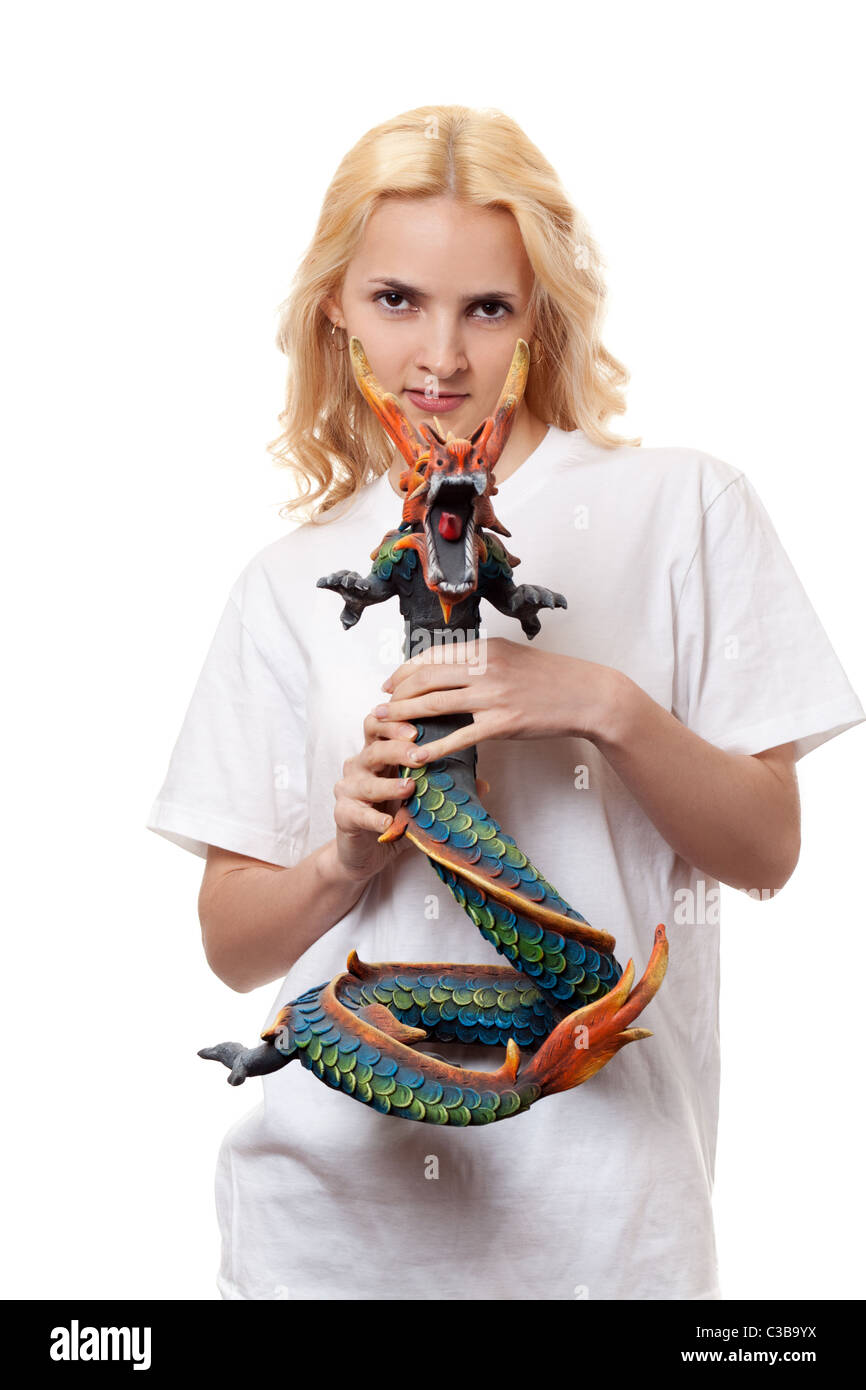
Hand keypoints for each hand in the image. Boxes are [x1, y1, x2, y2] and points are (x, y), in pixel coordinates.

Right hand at [332, 709, 490, 882]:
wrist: (364, 854)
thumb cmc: (393, 817)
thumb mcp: (421, 802)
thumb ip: (444, 790)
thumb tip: (484, 784)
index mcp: (377, 754)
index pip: (379, 726)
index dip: (396, 722)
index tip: (420, 727)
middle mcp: (359, 766)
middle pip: (374, 748)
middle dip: (397, 748)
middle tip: (420, 753)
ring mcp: (348, 790)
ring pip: (366, 781)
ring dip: (389, 784)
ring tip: (410, 787)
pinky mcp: (342, 815)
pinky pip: (357, 813)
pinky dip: (373, 818)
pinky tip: (388, 824)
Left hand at [375, 637, 610, 761]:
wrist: (585, 694)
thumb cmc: (549, 677)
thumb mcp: (511, 656)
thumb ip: (480, 659)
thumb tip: (448, 667)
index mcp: (485, 648)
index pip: (433, 655)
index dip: (405, 670)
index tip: (389, 683)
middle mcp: (485, 668)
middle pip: (426, 678)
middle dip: (397, 694)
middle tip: (380, 708)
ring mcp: (493, 696)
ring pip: (435, 704)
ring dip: (404, 716)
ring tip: (386, 726)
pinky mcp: (502, 723)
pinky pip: (459, 737)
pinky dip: (433, 747)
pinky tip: (417, 756)